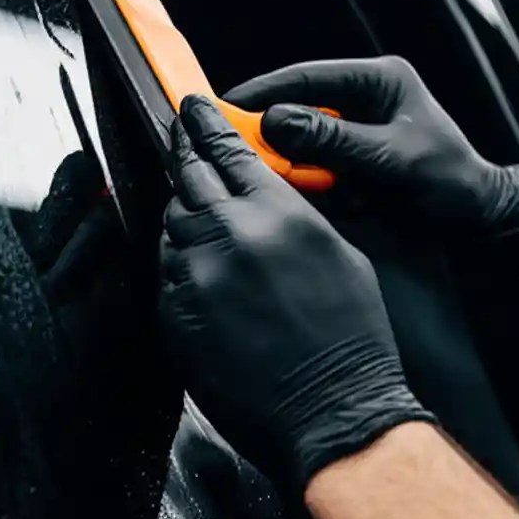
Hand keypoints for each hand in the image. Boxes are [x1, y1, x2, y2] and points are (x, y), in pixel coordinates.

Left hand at [158, 95, 432, 492]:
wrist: (334, 409)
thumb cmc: (351, 338)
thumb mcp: (341, 253)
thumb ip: (293, 214)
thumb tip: (265, 194)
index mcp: (278, 214)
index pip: (227, 151)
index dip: (204, 124)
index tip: (192, 108)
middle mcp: (230, 237)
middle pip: (188, 178)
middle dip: (185, 157)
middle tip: (182, 143)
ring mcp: (197, 278)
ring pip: (172, 225)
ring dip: (184, 216)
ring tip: (206, 224)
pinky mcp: (175, 316)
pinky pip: (166, 272)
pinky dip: (180, 264)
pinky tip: (205, 275)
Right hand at [226, 56, 518, 268]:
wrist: (478, 220)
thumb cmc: (449, 181)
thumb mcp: (393, 159)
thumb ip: (335, 140)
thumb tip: (275, 120)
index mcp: (378, 80)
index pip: (307, 78)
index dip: (263, 92)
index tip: (223, 107)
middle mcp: (362, 98)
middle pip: (297, 106)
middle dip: (269, 129)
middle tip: (231, 147)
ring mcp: (355, 129)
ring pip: (301, 138)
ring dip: (287, 159)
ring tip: (266, 173)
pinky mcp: (351, 158)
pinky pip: (314, 164)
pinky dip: (304, 178)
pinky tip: (301, 190)